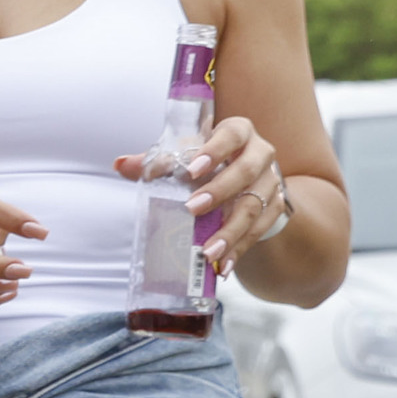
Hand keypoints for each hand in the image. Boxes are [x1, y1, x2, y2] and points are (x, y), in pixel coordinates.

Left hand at [113, 116, 286, 272]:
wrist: (242, 182)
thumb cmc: (207, 163)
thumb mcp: (184, 157)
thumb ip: (154, 161)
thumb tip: (121, 165)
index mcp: (237, 132)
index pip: (231, 134)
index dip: (214, 150)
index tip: (191, 170)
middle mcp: (260, 153)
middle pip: (246, 171)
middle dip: (219, 191)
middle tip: (192, 209)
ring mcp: (271, 181)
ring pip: (254, 206)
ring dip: (230, 231)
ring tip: (208, 251)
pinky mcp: (275, 208)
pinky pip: (260, 230)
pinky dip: (240, 249)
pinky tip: (223, 265)